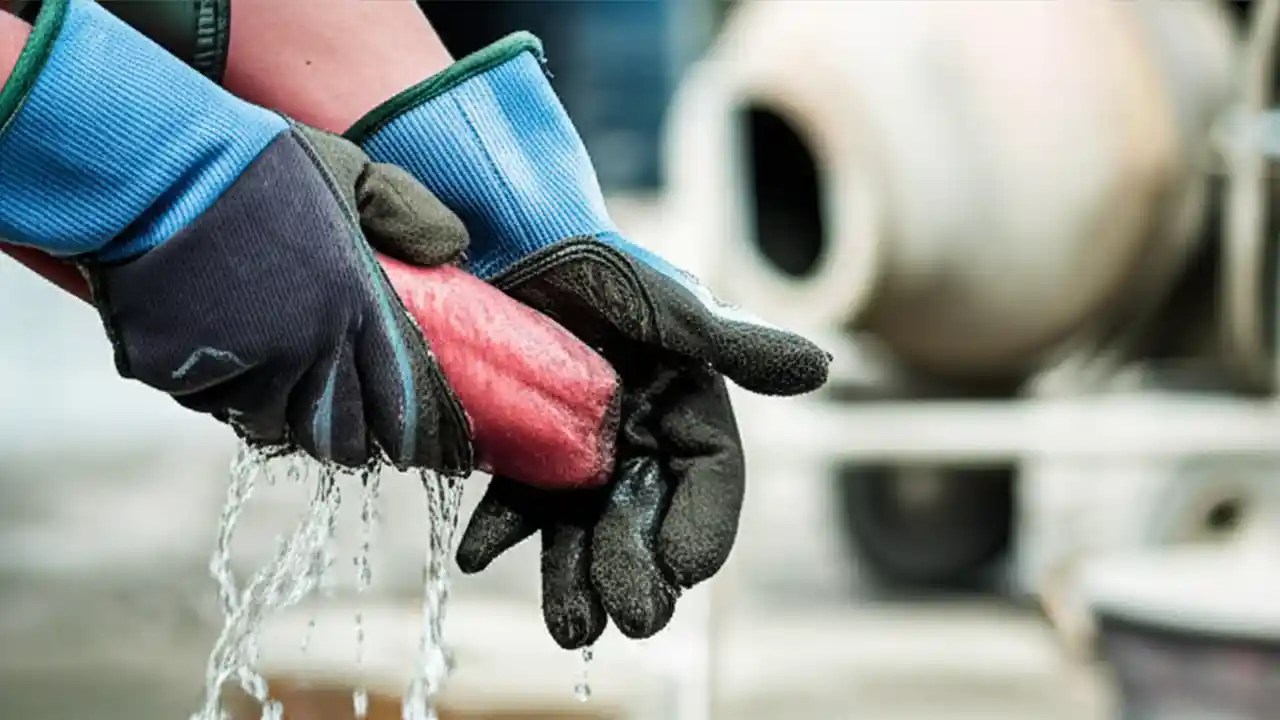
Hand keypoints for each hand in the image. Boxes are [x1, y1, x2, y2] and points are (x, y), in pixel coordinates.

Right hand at [0, 0, 470, 471]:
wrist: (158, 165)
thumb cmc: (257, 165)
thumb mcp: (353, 172)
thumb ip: (405, 214)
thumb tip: (452, 249)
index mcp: (359, 308)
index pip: (394, 400)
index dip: (401, 433)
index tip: (404, 449)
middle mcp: (311, 347)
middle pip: (335, 433)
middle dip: (337, 438)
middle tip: (332, 433)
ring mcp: (248, 365)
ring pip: (267, 422)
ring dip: (266, 407)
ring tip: (258, 369)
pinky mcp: (187, 374)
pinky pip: (207, 402)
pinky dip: (208, 385)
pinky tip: (203, 345)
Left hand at [345, 33, 829, 644]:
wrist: (515, 236)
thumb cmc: (604, 265)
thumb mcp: (676, 307)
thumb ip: (740, 347)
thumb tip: (823, 368)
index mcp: (690, 412)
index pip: (710, 487)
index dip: (702, 532)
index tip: (682, 573)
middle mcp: (641, 440)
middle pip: (646, 523)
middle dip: (636, 574)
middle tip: (626, 620)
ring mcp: (582, 450)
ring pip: (585, 529)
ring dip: (575, 579)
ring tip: (571, 629)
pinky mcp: (527, 449)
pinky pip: (521, 500)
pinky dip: (502, 529)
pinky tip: (477, 554)